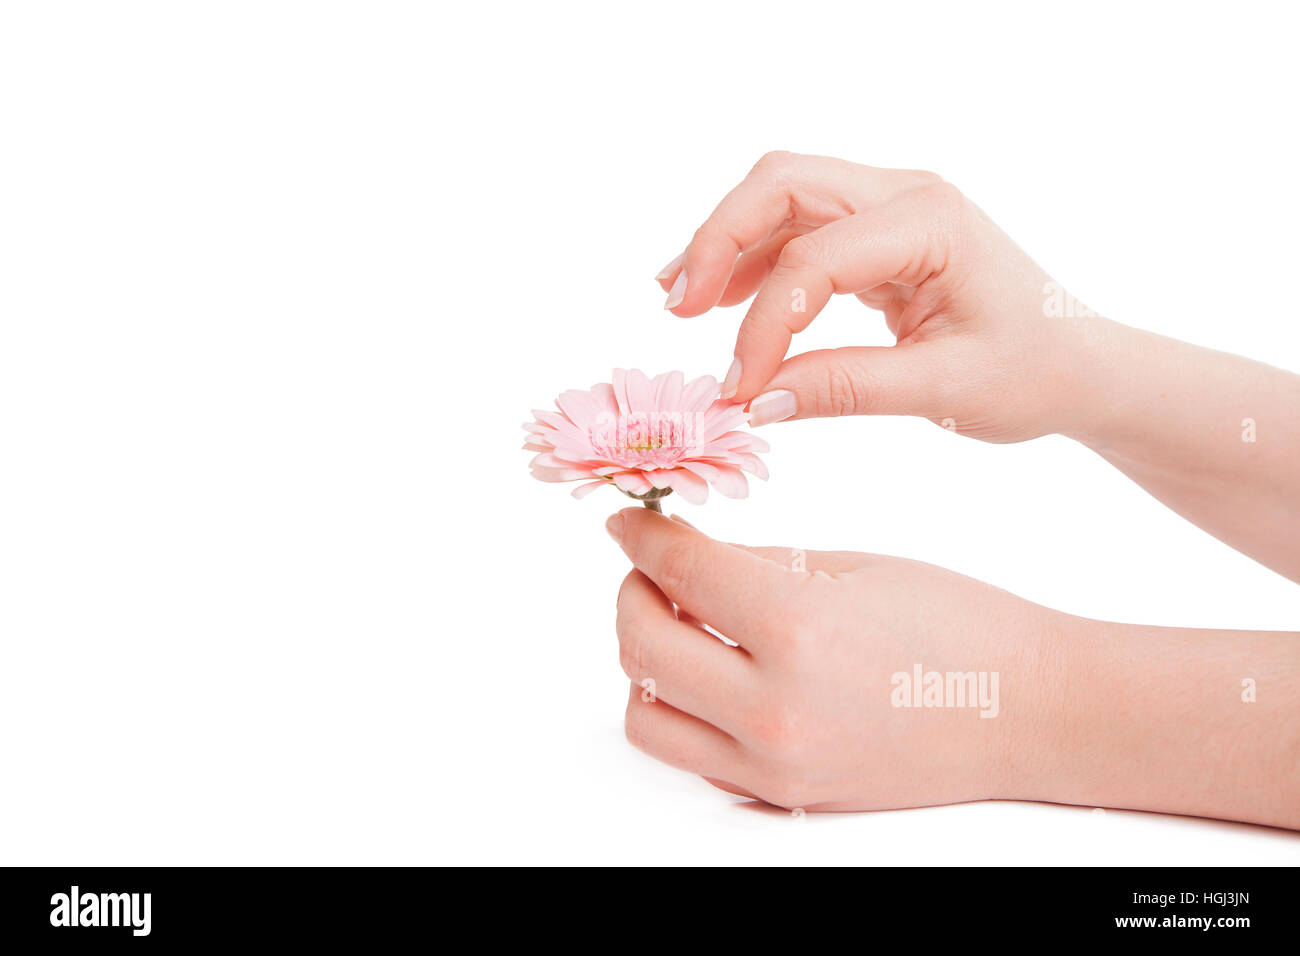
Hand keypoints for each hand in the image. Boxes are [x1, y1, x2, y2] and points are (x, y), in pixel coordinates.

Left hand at [607, 507, 1299, 826]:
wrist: (1031, 712)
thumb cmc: (960, 625)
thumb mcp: (854, 566)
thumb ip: (757, 563)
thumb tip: (685, 555)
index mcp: (797, 628)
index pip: (678, 571)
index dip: (640, 535)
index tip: (628, 520)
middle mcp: (774, 708)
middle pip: (640, 647)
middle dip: (632, 593)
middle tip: (650, 570)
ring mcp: (775, 765)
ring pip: (647, 716)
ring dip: (645, 662)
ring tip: (683, 627)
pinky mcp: (784, 796)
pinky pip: (693, 755)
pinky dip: (684, 710)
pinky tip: (717, 672)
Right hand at [656, 151, 1299, 579]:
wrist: (1079, 364)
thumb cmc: (1032, 373)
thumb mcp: (945, 390)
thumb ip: (846, 390)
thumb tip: (753, 402)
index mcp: (931, 222)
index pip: (815, 259)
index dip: (764, 325)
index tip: (740, 390)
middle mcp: (906, 194)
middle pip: (782, 182)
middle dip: (718, 240)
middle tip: (675, 307)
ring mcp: (890, 206)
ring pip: (781, 196)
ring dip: (726, 243)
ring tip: (678, 302)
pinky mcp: (877, 232)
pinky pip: (799, 228)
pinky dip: (754, 260)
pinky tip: (722, 301)